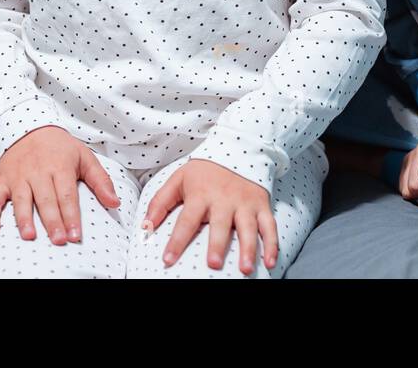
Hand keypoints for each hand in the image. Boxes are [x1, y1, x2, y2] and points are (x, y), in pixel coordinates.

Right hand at [0, 125, 120, 243]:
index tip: (75, 235)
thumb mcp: (85, 157)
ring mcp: (19, 176)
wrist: (29, 127)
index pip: (67, 194)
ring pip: (21, 199)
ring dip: (24, 218)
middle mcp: (38, 172)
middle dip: (52, 221)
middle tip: (58, 240)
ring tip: (30, 236)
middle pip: (46, 199)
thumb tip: (115, 202)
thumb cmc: (60, 147)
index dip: (71, 216)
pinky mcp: (3, 180)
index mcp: (60, 167)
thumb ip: (100, 181)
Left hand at [143, 158, 276, 273]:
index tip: (168, 259)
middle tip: (213, 263)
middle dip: (217, 244)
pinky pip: (270, 226)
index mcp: (202, 194)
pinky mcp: (261, 205)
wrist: (237, 148)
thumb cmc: (204, 172)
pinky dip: (272, 244)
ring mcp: (245, 203)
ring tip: (245, 269)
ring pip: (249, 228)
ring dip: (248, 249)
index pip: (187, 220)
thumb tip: (145, 227)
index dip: (177, 240)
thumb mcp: (178, 179)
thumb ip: (160, 202)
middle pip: (221, 225)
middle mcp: (225, 199)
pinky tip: (271, 262)